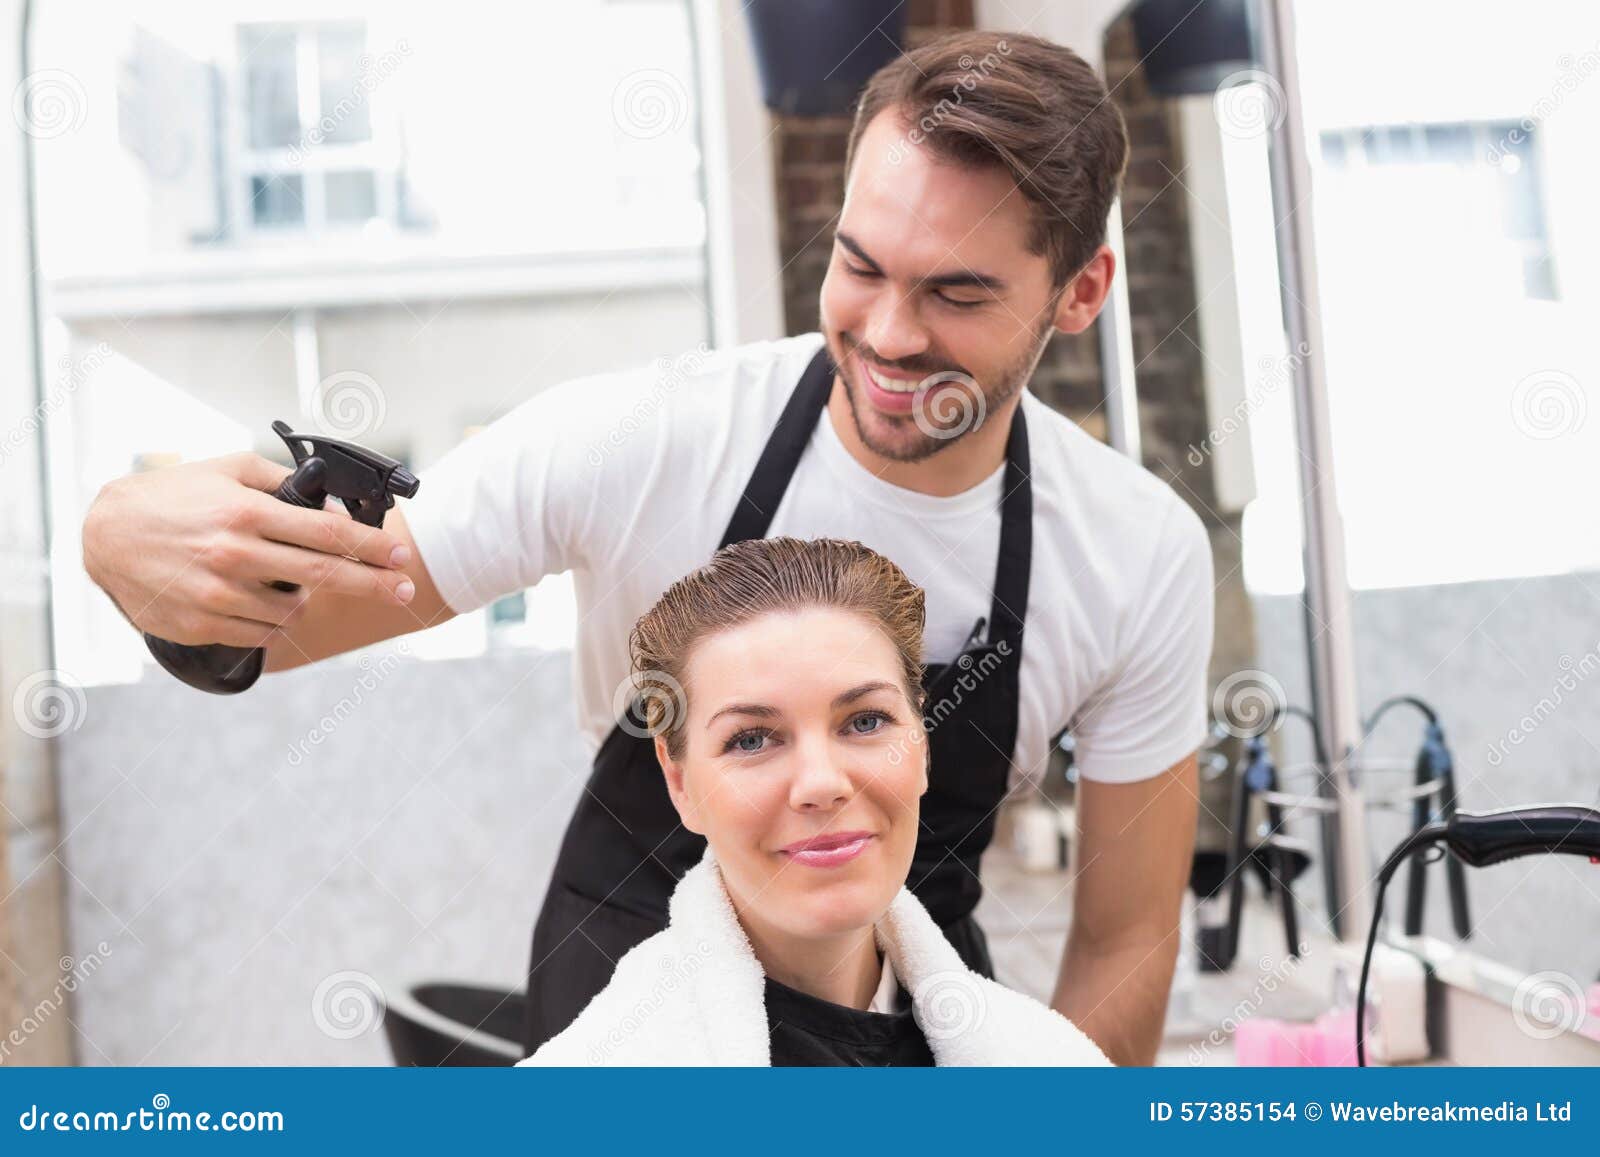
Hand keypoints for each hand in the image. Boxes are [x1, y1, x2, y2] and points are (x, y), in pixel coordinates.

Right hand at [82, 452, 414, 647]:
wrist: (107, 535)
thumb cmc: (176, 496)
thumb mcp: (229, 470)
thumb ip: (285, 483)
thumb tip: (333, 506)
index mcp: (246, 514)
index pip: (328, 534)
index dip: (373, 547)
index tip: (401, 555)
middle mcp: (234, 555)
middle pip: (325, 576)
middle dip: (375, 583)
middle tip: (405, 589)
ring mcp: (217, 595)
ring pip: (294, 611)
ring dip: (304, 599)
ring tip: (286, 580)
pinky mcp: (201, 624)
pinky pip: (261, 632)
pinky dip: (271, 619)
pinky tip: (258, 600)